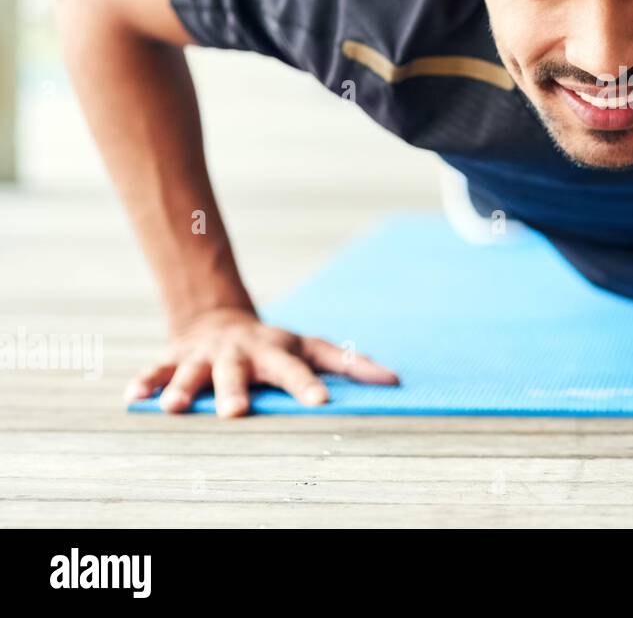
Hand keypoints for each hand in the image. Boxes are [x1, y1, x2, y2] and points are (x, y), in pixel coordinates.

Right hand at [125, 306, 399, 417]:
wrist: (219, 318)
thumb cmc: (276, 346)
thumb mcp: (312, 348)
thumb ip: (351, 364)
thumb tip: (396, 381)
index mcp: (277, 352)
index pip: (297, 370)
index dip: (308, 385)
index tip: (321, 404)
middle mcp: (240, 352)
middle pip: (238, 371)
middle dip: (235, 391)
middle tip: (236, 414)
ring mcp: (206, 354)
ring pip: (193, 371)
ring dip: (184, 388)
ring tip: (176, 410)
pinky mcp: (175, 357)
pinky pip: (158, 369)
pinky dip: (147, 381)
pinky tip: (135, 397)